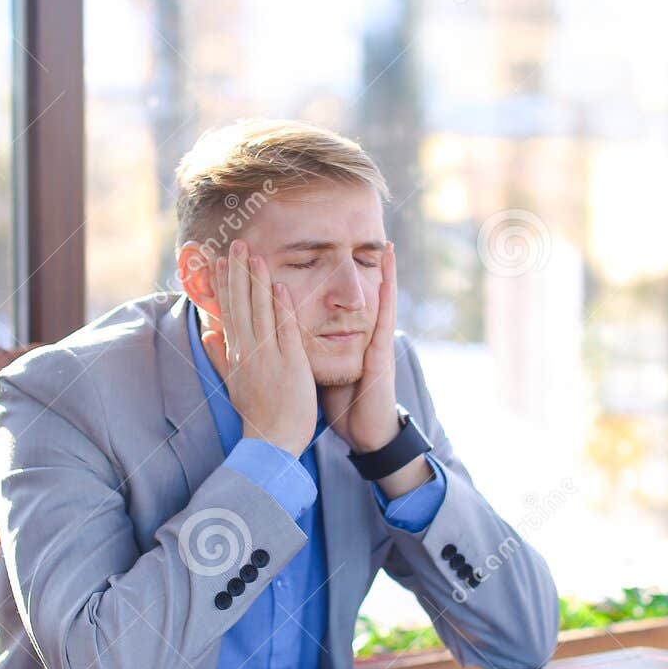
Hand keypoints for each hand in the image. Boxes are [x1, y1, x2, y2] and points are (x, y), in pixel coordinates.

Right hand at [200, 239, 316, 457]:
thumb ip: (220, 356)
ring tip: (253, 254)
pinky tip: (279, 286)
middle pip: (240, 304)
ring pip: (260, 312)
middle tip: (236, 244)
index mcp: (236, 354)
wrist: (272, 443)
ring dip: (257, 281)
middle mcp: (248, 351)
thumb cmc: (258, 415)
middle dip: (238, 273)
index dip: (224, 285)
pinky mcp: (289, 365)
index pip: (228, 311)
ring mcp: (267, 357)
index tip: (219, 261)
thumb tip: (206, 332)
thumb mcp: (234, 383)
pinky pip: (284, 331)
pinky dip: (281, 308)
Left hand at [321, 243, 430, 498]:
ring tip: (389, 247)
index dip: (339, 278)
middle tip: (373, 237)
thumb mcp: (317, 369)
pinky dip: (389, 296)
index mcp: (345, 337)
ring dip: (386, 274)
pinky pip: (385, 319)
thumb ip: (304, 348)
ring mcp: (375, 342)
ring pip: (378, 300)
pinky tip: (388, 277)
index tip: (337, 254)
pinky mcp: (382, 352)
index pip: (341, 301)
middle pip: (361, 295)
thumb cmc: (340, 402)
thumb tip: (278, 334)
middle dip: (366, 267)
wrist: (362, 431)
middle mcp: (362, 334)